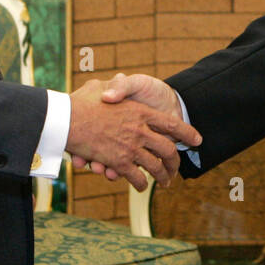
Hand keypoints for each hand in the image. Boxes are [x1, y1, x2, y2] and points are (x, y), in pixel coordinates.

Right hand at [65, 78, 199, 191]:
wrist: (66, 119)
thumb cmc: (81, 101)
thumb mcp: (101, 86)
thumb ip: (115, 85)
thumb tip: (119, 78)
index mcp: (140, 111)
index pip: (172, 124)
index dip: (188, 133)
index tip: (198, 140)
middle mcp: (140, 130)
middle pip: (168, 150)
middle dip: (175, 163)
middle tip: (176, 170)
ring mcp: (131, 147)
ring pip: (156, 166)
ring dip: (162, 177)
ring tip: (166, 183)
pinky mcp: (119, 162)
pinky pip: (136, 176)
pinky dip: (140, 183)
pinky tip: (141, 186)